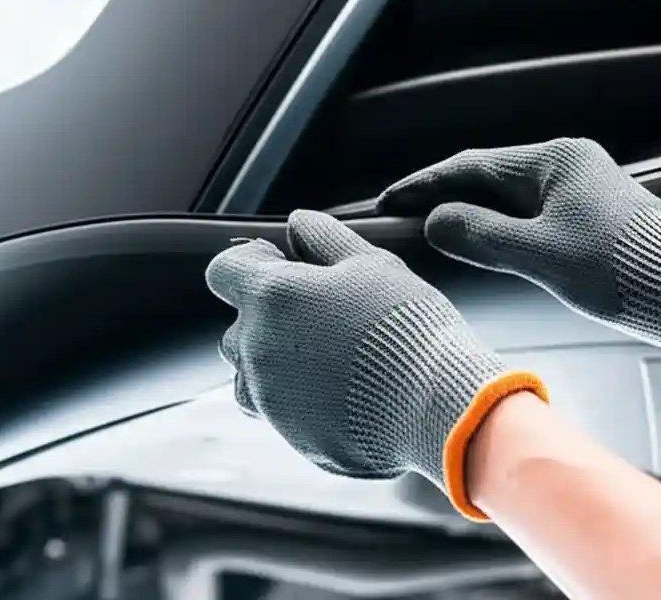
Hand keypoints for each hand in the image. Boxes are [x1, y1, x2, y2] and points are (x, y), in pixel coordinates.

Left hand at [205, 210, 544, 516]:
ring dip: (275, 363)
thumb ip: (324, 237)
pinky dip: (301, 401)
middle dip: (267, 317)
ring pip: (250, 376)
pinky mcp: (293, 437)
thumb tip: (297, 223)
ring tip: (329, 358)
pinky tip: (345, 392)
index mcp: (271, 298)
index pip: (224, 269)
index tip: (284, 264)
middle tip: (321, 314)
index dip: (252, 262)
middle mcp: (257, 350)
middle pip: (236, 326)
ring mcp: (270, 399)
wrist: (437, 406)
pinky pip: (282, 413)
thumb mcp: (372, 263)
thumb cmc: (407, 327)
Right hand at [377, 138, 660, 386]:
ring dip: (472, 213)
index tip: (387, 202)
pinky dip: (500, 226)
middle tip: (401, 217)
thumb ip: (479, 235)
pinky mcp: (594, 212)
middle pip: (490, 176)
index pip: (472, 167)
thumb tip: (435, 221)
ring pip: (511, 196)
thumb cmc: (616, 272)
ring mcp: (585, 185)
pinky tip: (483, 243)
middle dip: (445, 196)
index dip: (425, 186)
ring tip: (432, 231)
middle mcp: (570, 161)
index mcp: (556, 159)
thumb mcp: (536, 255)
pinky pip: (532, 212)